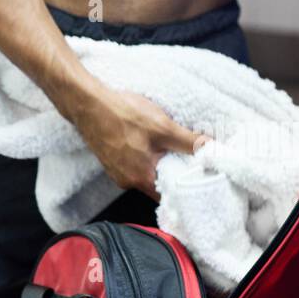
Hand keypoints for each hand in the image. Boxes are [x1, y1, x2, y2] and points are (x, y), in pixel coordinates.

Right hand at [73, 90, 206, 199]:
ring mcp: (117, 171)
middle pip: (158, 184)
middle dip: (173, 172)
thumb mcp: (162, 127)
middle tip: (189, 160)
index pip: (169, 195)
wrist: (87, 103)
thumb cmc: (121, 115)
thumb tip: (211, 149)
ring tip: (169, 147)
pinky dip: (144, 155)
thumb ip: (188, 141)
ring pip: (145, 172)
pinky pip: (133, 164)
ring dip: (158, 162)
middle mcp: (127, 180)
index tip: (198, 179)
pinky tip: (148, 140)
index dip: (185, 187)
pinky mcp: (111, 160)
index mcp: (141, 178)